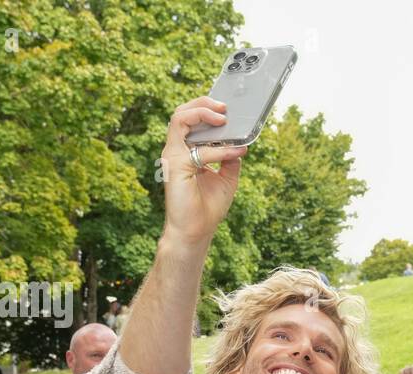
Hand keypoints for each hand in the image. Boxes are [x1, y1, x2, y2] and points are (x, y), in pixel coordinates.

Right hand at [160, 97, 249, 245]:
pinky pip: (195, 145)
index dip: (207, 108)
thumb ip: (230, 159)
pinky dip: (218, 147)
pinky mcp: (175, 165)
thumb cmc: (207, 208)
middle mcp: (176, 149)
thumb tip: (240, 144)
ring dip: (204, 113)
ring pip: (180, 117)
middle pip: (182, 111)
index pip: (190, 119)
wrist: (195, 231)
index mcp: (186, 151)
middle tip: (225, 107)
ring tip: (224, 117)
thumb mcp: (227, 179)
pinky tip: (233, 151)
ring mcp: (173, 155)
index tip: (228, 110)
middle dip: (204, 103)